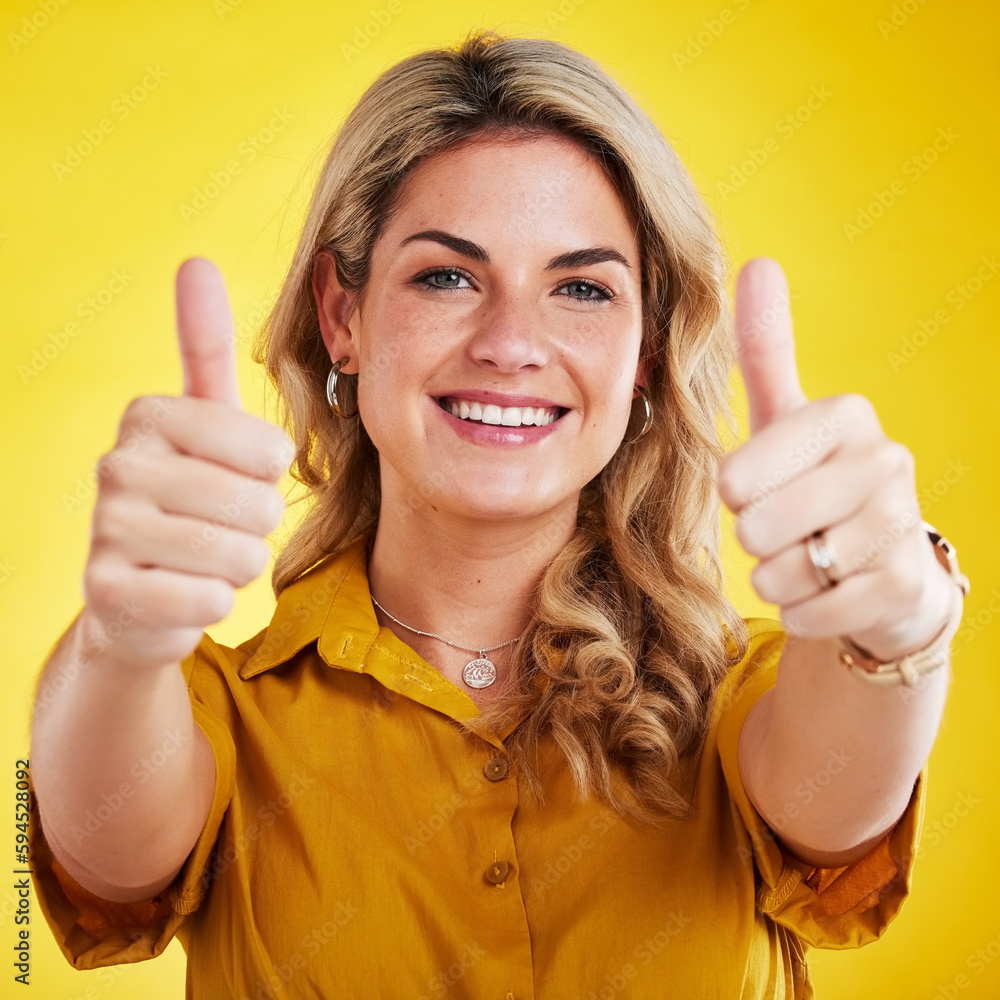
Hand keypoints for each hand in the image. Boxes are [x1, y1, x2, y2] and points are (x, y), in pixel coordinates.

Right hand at [81, 258, 292, 668]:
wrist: (139, 591)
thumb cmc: (191, 497)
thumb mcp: (206, 421)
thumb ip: (203, 347)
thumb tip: (195, 259)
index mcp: (149, 415)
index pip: (268, 452)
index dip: (268, 479)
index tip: (234, 478)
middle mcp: (117, 464)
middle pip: (257, 506)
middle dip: (255, 527)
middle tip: (216, 526)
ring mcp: (105, 530)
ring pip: (238, 556)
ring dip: (236, 567)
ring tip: (200, 558)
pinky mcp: (104, 593)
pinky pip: (207, 602)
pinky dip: (210, 604)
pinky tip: (179, 593)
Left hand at [716, 257, 953, 660]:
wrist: (883, 561)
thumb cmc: (814, 480)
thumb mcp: (786, 417)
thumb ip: (767, 349)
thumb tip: (759, 262)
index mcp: (843, 416)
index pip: (737, 475)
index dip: (735, 493)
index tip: (758, 486)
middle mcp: (882, 461)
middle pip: (757, 526)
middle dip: (755, 538)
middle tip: (783, 527)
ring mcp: (900, 525)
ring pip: (783, 572)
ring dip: (779, 575)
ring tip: (808, 554)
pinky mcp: (902, 584)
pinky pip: (812, 611)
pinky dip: (802, 609)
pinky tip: (824, 588)